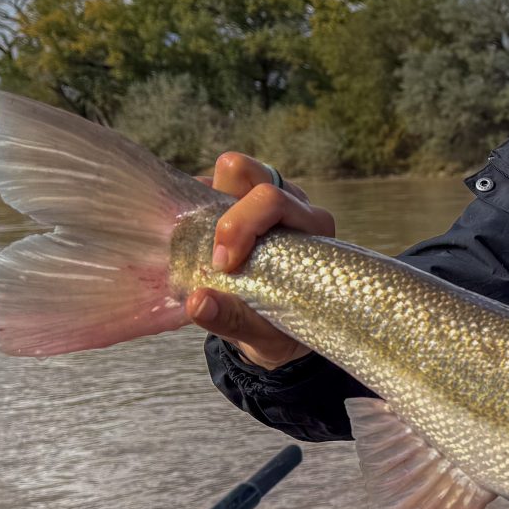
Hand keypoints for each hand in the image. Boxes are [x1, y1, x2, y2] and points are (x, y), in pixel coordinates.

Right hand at [184, 151, 335, 370]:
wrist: (278, 335)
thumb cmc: (280, 328)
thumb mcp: (261, 333)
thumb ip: (232, 318)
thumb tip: (198, 302)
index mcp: (312, 227)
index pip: (271, 200)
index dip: (239, 226)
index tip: (224, 266)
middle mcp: (293, 205)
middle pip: (248, 173)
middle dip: (221, 208)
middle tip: (214, 254)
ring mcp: (266, 201)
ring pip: (230, 173)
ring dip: (209, 206)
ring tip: (205, 246)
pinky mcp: (241, 204)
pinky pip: (214, 188)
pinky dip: (198, 209)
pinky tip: (196, 241)